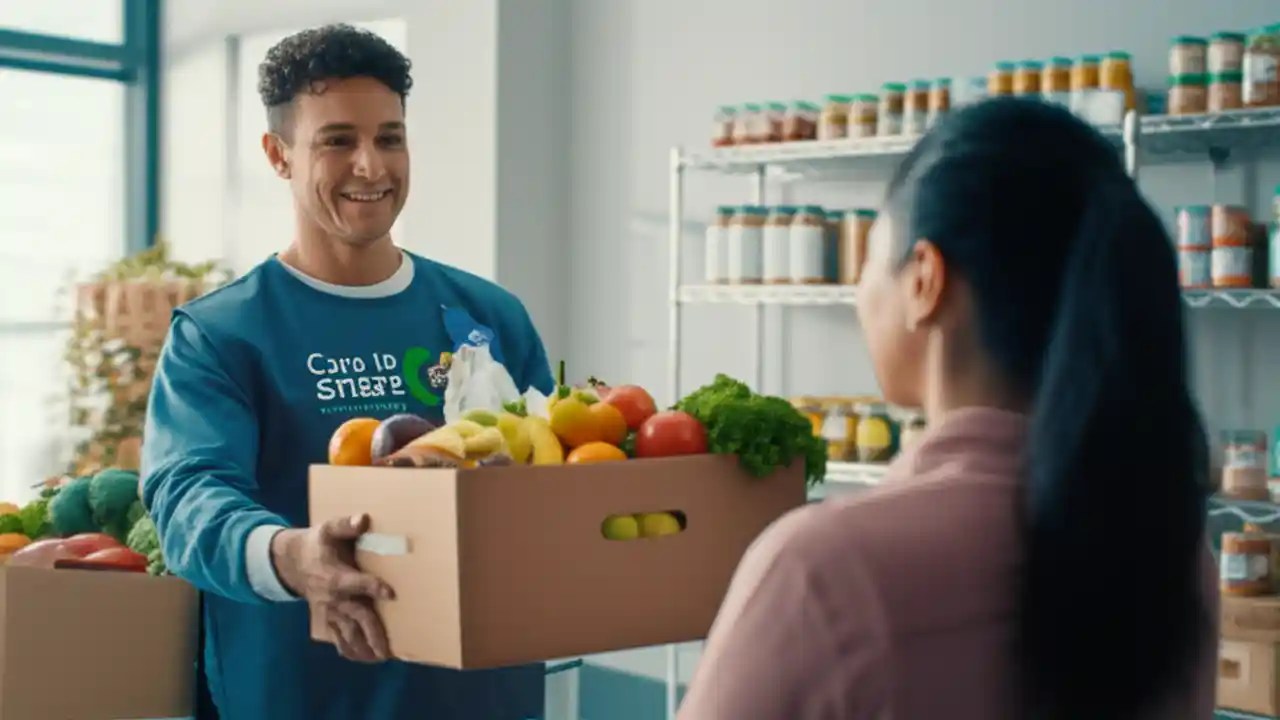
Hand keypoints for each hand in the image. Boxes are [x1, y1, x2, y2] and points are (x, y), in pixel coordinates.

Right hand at [271, 514, 395, 662]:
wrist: (292, 562)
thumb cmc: (318, 544)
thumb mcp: (329, 529)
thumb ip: (345, 525)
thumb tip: (362, 518)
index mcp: (336, 576)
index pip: (356, 583)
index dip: (372, 587)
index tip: (390, 593)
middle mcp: (334, 598)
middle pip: (356, 617)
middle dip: (372, 633)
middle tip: (387, 650)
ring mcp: (330, 611)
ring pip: (348, 634)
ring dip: (363, 648)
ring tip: (380, 658)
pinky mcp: (328, 619)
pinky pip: (339, 639)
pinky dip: (351, 650)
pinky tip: (365, 659)